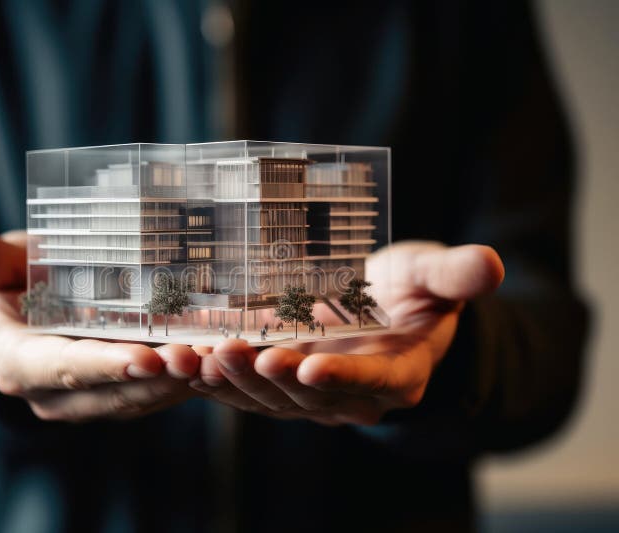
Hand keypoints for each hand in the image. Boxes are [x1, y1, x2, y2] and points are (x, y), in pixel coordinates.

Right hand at [0, 228, 200, 421]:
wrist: (34, 311)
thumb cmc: (18, 282)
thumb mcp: (1, 266)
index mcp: (22, 363)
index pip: (65, 369)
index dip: (104, 366)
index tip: (144, 357)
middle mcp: (58, 394)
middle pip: (113, 391)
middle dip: (157, 377)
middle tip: (198, 357)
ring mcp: (93, 400)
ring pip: (142, 397)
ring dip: (181, 383)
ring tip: (218, 358)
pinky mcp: (123, 395)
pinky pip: (158, 392)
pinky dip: (189, 379)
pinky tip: (220, 357)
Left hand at [190, 242, 504, 425]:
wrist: (383, 311)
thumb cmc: (413, 293)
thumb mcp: (434, 277)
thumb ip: (455, 275)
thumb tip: (490, 264)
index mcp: (396, 375)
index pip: (370, 382)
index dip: (344, 376)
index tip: (314, 363)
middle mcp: (348, 393)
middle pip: (306, 394)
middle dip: (268, 377)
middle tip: (234, 353)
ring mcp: (307, 392)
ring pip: (265, 396)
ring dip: (228, 380)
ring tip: (193, 356)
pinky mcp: (275, 380)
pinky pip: (239, 384)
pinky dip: (209, 374)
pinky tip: (178, 355)